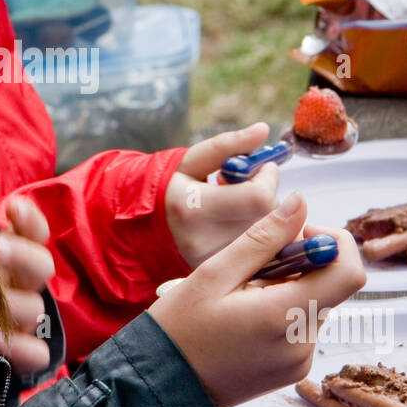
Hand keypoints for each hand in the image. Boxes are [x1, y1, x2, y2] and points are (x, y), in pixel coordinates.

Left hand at [0, 165, 53, 376]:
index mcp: (9, 254)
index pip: (34, 232)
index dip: (30, 219)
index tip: (13, 205)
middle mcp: (20, 286)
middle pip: (41, 267)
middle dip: (19, 256)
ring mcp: (20, 323)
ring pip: (34, 309)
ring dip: (7, 302)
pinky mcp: (16, 358)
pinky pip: (36, 357)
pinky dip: (23, 350)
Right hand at [149, 192, 367, 406]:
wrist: (160, 388)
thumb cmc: (178, 328)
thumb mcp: (215, 273)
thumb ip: (263, 237)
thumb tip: (300, 203)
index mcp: (285, 317)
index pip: (349, 271)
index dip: (331, 242)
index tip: (294, 235)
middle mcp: (302, 343)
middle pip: (330, 285)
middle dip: (299, 265)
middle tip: (250, 269)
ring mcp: (300, 362)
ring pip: (314, 304)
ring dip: (288, 288)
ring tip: (239, 297)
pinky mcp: (292, 371)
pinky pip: (302, 327)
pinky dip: (282, 311)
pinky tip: (243, 317)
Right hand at [165, 123, 279, 268]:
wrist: (136, 230)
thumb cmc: (167, 188)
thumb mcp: (189, 161)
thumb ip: (227, 145)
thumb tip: (263, 129)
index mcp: (193, 209)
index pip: (258, 198)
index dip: (269, 178)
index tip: (263, 167)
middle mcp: (203, 242)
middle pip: (268, 219)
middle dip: (269, 197)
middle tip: (249, 186)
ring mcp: (212, 265)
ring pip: (268, 239)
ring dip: (265, 218)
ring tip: (238, 209)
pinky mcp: (220, 276)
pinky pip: (259, 256)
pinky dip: (260, 238)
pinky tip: (240, 228)